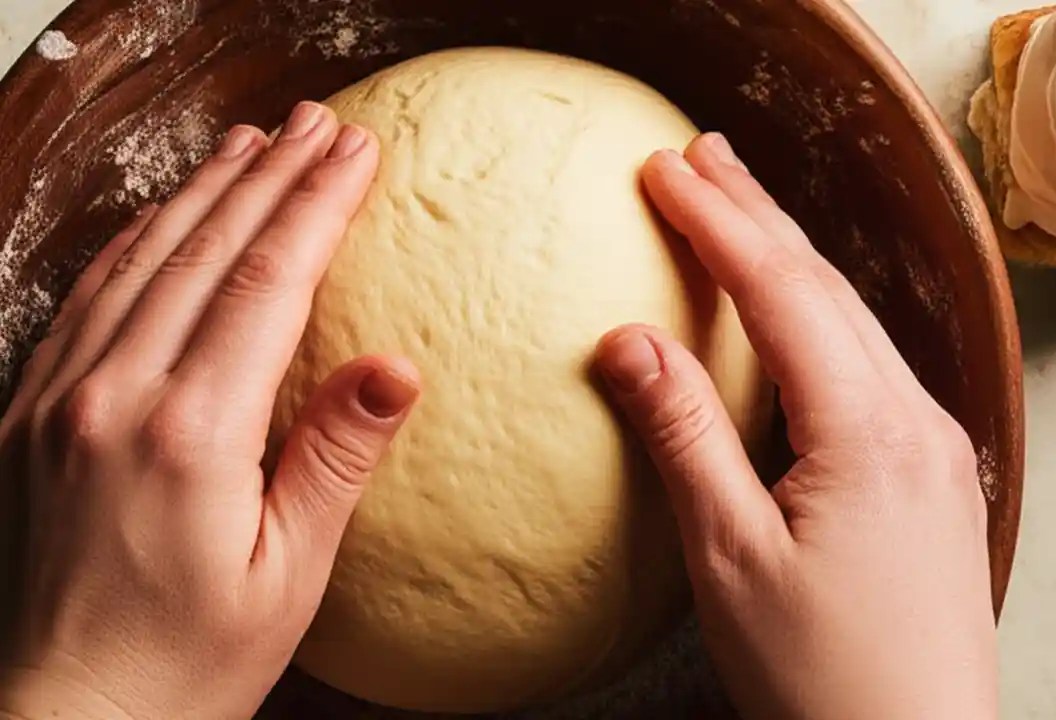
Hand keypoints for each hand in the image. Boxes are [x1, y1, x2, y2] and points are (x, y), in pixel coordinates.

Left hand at [0, 102, 419, 719]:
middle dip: (269, 176)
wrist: (66, 717)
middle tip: (318, 120)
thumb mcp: (290, 573)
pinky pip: (87, 299)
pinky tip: (167, 218)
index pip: (268, 284)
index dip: (317, 206)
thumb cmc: (191, 664)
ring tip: (252, 144)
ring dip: (202, 194)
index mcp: (190, 434)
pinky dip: (137, 243)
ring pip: (141, 261)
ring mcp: (59, 399)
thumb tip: (398, 365)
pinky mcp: (29, 413)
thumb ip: (336, 457)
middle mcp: (114, 397)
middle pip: (205, 252)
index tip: (358, 152)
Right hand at [595, 134, 997, 719]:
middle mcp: (916, 420)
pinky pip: (874, 366)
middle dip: (759, 214)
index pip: (782, 291)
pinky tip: (799, 317)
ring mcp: (935, 447)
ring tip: (740, 212)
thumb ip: (685, 438)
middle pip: (827, 287)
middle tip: (702, 155)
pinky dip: (823, 319)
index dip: (718, 223)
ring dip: (792, 260)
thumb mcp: (732, 559)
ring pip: (856, 321)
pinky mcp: (935, 477)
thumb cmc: (822, 678)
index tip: (663, 171)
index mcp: (867, 430)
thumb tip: (631, 340)